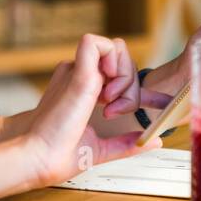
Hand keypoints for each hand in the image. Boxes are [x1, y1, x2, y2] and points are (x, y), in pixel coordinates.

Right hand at [24, 34, 163, 186]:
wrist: (37, 158)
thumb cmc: (59, 154)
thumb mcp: (101, 149)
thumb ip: (126, 143)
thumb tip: (154, 140)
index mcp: (85, 90)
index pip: (119, 75)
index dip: (142, 87)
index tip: (162, 103)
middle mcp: (81, 77)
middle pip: (121, 59)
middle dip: (131, 85)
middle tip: (116, 111)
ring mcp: (77, 72)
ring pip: (114, 48)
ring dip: (125, 76)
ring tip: (111, 104)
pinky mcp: (77, 72)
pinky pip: (95, 42)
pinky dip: (112, 61)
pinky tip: (107, 92)